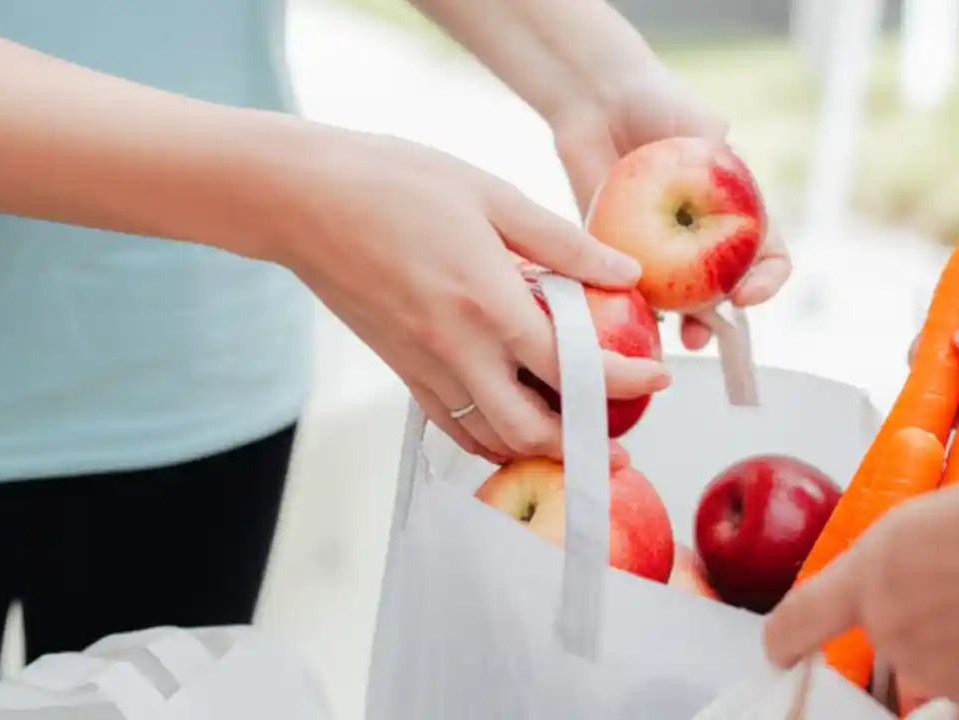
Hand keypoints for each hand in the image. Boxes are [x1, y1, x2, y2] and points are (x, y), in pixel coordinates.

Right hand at [276, 129, 670, 460]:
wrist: (299, 200)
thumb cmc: (396, 181)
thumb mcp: (490, 196)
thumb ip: (561, 243)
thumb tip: (625, 274)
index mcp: (488, 301)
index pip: (572, 366)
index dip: (623, 382)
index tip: (659, 381)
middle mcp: (456, 348)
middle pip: (532, 429)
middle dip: (583, 446)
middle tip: (618, 443)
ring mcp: (423, 368)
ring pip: (490, 439)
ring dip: (536, 450)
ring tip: (574, 441)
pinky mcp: (400, 371)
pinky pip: (452, 426)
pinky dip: (488, 439)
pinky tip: (513, 426)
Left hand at [549, 68, 790, 348]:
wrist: (600, 98)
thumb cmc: (657, 100)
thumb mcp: (700, 123)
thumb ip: (718, 146)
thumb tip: (726, 155)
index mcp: (735, 210)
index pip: (768, 254)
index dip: (767, 279)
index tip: (748, 294)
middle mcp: (702, 237)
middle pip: (724, 291)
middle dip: (720, 321)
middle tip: (703, 334)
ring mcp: (660, 248)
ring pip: (677, 301)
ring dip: (678, 324)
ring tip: (673, 337)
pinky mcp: (617, 249)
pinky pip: (627, 287)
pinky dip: (630, 307)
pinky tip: (627, 316)